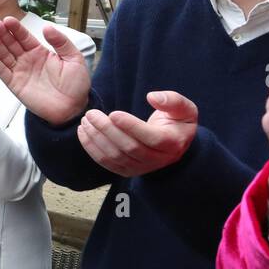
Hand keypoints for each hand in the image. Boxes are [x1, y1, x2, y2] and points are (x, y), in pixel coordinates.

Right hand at [0, 15, 90, 124]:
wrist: (72, 108)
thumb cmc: (76, 84)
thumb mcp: (74, 58)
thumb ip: (61, 42)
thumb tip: (46, 27)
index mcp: (40, 52)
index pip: (24, 37)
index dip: (16, 29)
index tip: (7, 20)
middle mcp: (28, 60)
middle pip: (11, 44)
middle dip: (3, 34)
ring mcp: (20, 72)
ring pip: (4, 55)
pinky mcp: (14, 85)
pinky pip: (2, 72)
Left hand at [76, 91, 196, 176]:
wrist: (173, 143)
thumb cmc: (177, 121)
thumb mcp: (185, 108)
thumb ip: (172, 100)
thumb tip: (152, 97)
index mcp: (172, 143)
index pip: (150, 137)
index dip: (131, 126)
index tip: (113, 113)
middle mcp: (157, 159)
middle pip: (129, 147)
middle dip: (107, 130)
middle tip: (92, 114)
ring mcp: (141, 168)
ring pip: (115, 156)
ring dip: (96, 138)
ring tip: (86, 121)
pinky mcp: (127, 171)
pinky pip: (106, 162)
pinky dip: (92, 148)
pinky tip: (83, 133)